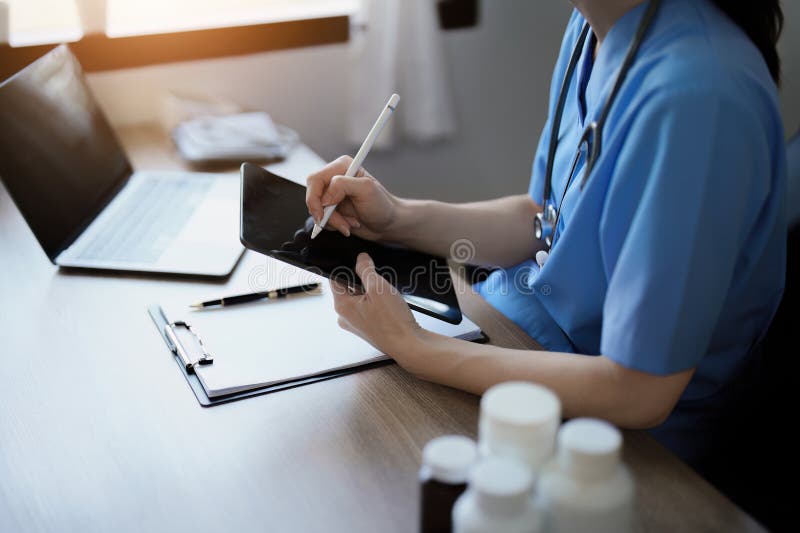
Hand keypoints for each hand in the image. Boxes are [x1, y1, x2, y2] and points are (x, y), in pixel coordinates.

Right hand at [306, 155, 400, 239]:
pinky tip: (348, 224)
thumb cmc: (382, 205)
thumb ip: (342, 185)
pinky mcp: (332, 209)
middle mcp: (334, 178)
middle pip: (313, 195)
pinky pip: (321, 219)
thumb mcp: (366, 189)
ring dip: (332, 221)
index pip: (315, 179)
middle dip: (325, 214)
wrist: (388, 224)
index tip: (324, 213)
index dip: (315, 198)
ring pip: (316, 210)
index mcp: (342, 167)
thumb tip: (324, 196)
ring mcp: (332, 195)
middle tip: (340, 223)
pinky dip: (333, 226)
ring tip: (350, 223)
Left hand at [332, 253, 425, 367]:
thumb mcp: (378, 287)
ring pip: (360, 297)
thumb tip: (360, 259)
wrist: (409, 345)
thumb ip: (366, 269)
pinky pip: (368, 308)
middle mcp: (345, 317)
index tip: (361, 262)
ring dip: (373, 292)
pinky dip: (378, 303)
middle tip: (379, 282)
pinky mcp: (368, 328)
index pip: (335, 278)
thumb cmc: (393, 321)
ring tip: (387, 295)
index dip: (348, 266)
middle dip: (364, 280)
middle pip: (349, 287)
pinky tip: (390, 304)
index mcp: (341, 306)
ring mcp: (356, 324)